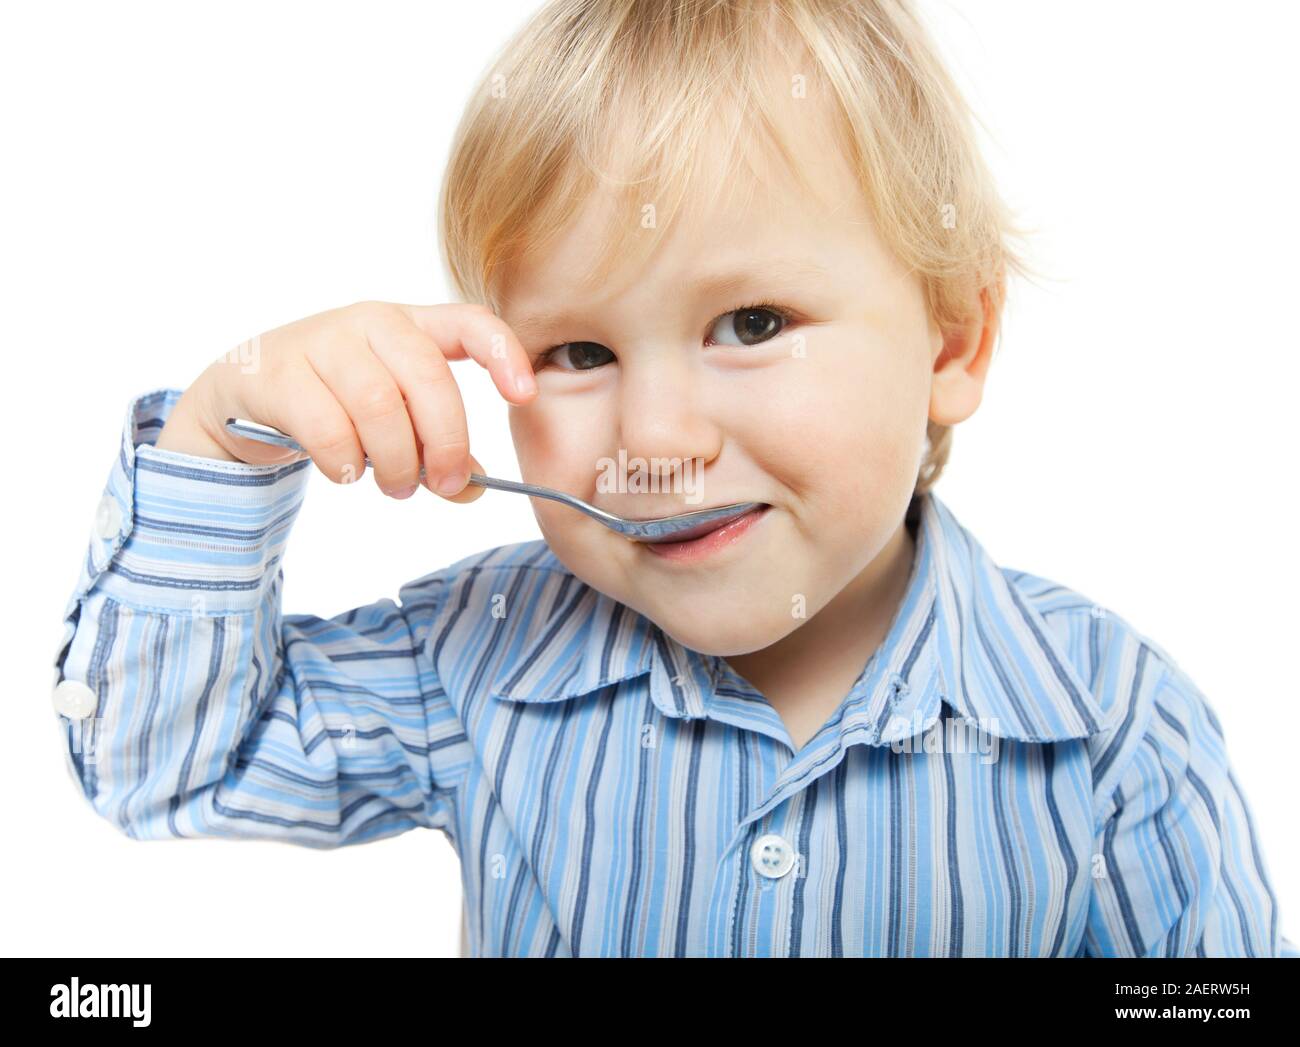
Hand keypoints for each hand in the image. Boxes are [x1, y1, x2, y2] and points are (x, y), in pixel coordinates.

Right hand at [154, 301, 536, 500]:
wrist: (242, 392)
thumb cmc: (335, 402)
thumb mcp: (394, 419)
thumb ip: (437, 450)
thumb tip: (472, 489)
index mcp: (411, 326)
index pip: (469, 322)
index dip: (504, 354)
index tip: (524, 396)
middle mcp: (369, 322)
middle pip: (428, 378)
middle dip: (445, 442)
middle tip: (444, 485)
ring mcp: (320, 341)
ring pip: (379, 406)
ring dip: (396, 461)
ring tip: (394, 486)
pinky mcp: (277, 373)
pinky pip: (328, 427)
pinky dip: (346, 463)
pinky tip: (346, 474)